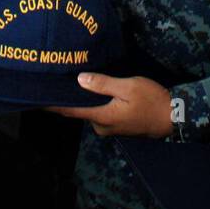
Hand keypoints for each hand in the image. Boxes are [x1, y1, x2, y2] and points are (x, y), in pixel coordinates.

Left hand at [48, 75, 172, 137]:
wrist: (174, 117)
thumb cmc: (152, 100)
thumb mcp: (128, 87)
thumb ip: (103, 84)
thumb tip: (79, 80)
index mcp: (101, 117)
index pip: (69, 111)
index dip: (52, 104)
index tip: (35, 98)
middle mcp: (102, 126)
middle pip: (79, 110)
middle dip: (69, 97)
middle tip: (56, 79)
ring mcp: (110, 128)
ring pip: (91, 111)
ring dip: (84, 99)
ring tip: (74, 81)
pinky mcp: (118, 126)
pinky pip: (100, 113)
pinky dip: (95, 103)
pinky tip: (94, 91)